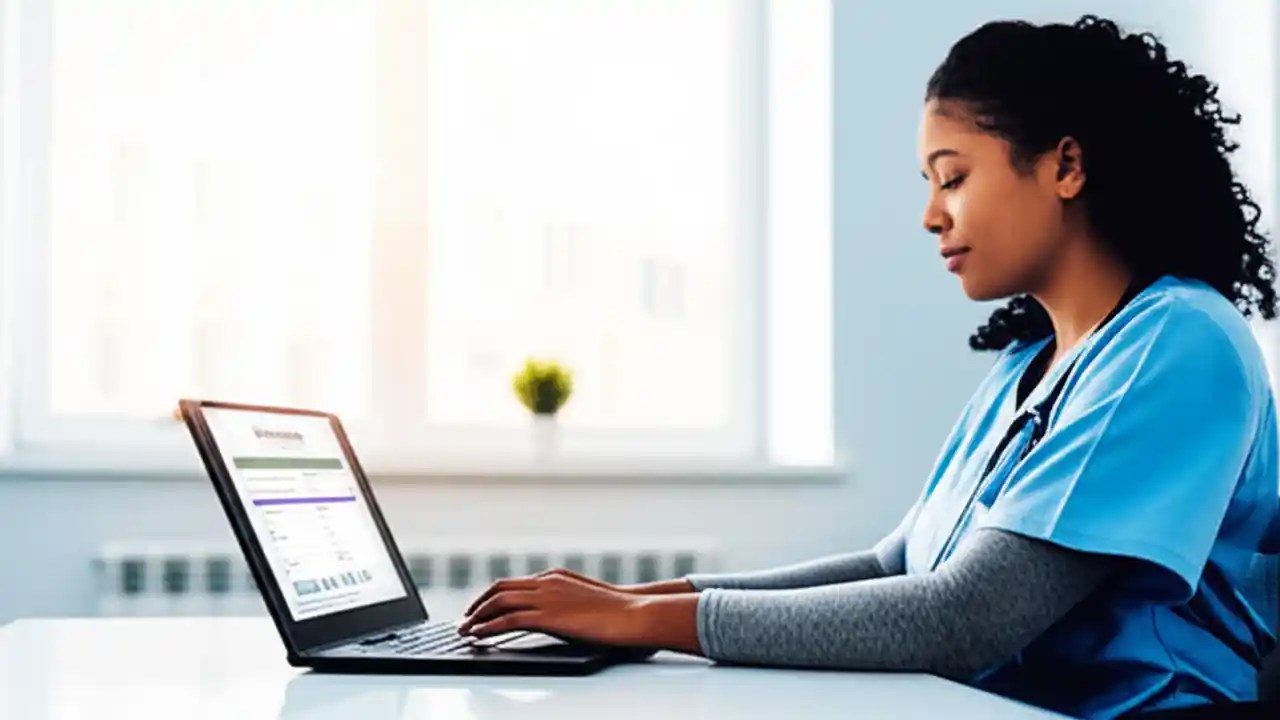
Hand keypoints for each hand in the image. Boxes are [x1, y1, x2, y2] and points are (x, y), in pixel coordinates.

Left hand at [458, 572, 652, 646]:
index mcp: (554, 576)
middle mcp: (546, 582)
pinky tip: (478, 636)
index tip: (479, 608)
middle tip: (465, 619)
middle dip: (477, 604)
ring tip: (465, 630)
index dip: (491, 596)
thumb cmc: (616, 611)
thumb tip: (549, 614)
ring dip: (477, 616)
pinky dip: (488, 627)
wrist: (633, 613)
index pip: (513, 583)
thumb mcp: (583, 599)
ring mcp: (547, 597)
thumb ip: (562, 601)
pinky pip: (508, 619)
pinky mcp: (549, 616)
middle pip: (499, 588)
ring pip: (499, 601)